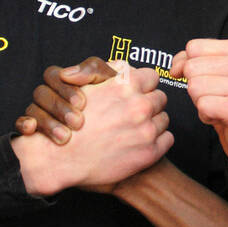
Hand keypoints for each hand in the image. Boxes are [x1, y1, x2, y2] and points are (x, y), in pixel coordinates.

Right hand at [12, 63, 171, 196]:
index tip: (131, 95)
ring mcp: (147, 129)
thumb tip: (122, 67)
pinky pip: (167, 139)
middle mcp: (141, 104)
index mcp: (127, 83)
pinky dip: (157, 141)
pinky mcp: (150, 152)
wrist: (60, 159)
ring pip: (164, 118)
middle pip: (160, 98)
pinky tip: (137, 144)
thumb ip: (105, 70)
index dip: (141, 86)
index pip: (152, 77)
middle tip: (130, 114)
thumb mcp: (85, 85)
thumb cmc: (70, 120)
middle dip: (148, 104)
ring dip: (152, 122)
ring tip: (131, 130)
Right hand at [15, 57, 118, 143]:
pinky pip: (19, 124)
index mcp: (65, 82)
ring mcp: (39, 113)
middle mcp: (50, 96)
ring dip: (47, 121)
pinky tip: (32, 130)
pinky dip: (24, 124)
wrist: (116, 139)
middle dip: (59, 107)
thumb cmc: (114, 108)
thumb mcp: (112, 85)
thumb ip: (95, 71)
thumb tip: (68, 74)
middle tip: (78, 123)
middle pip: (41, 92)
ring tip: (65, 137)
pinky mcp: (31, 132)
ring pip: (32, 109)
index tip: (82, 103)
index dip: (65, 87)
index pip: (54, 75)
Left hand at [172, 39, 227, 183]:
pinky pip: (202, 105)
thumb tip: (175, 69)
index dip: (188, 65)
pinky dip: (205, 115)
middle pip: (192, 68)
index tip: (206, 78)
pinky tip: (222, 117)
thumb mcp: (213, 71)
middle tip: (217, 96)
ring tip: (220, 105)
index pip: (194, 47)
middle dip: (195, 86)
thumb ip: (191, 60)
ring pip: (194, 87)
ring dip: (200, 101)